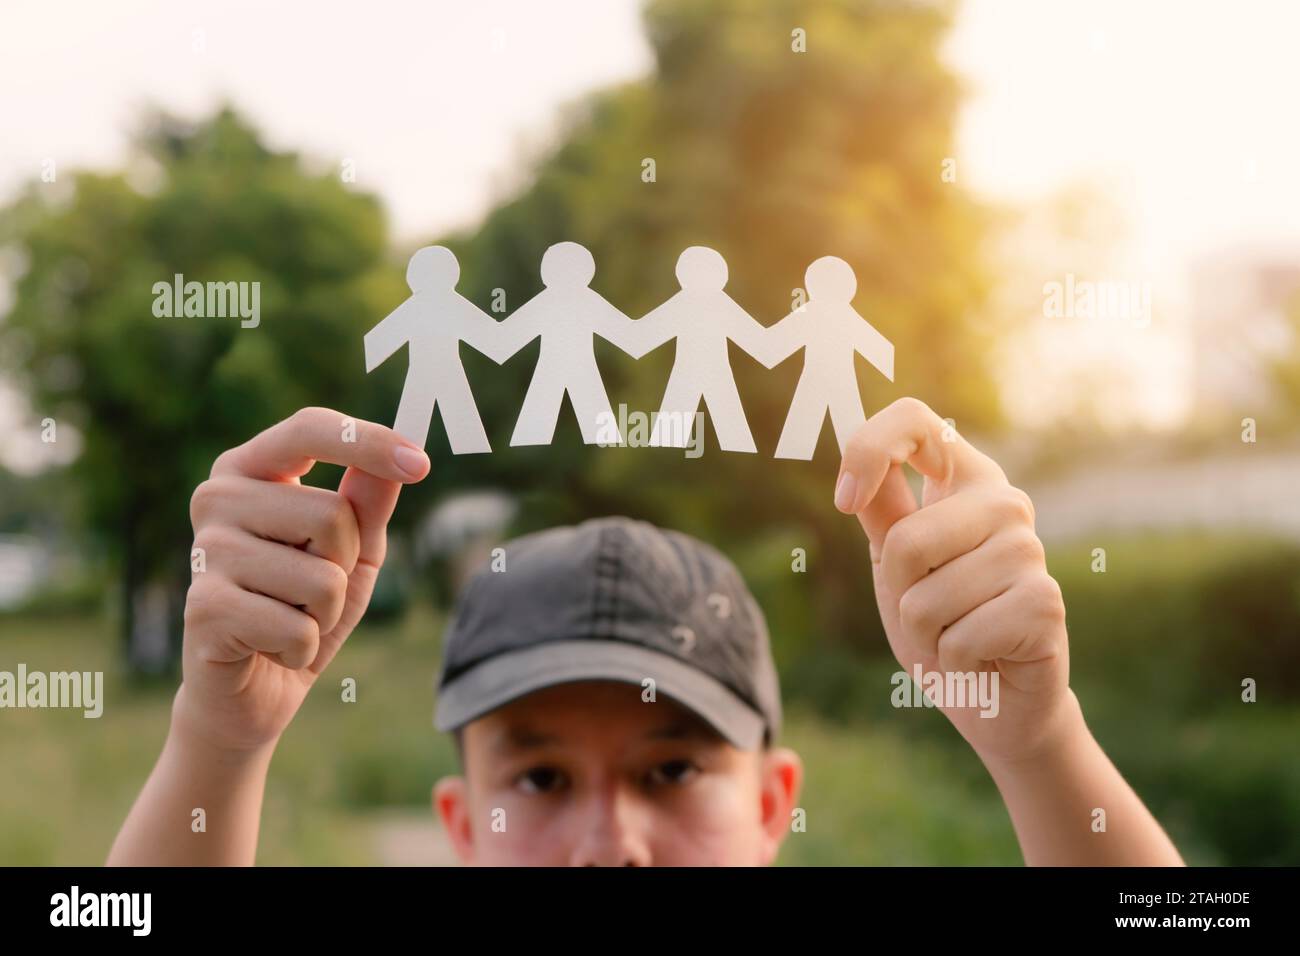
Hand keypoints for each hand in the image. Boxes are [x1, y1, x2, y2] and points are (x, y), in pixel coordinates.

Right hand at [175, 407, 429, 754]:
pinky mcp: (204, 607)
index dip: (367, 442)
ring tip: (288, 619)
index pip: (308, 430)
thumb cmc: (304, 607)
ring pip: (322, 578)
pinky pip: (298, 627)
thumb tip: (396, 462)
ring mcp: (205, 551)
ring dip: (325, 613)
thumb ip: (369, 504)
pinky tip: (270, 649)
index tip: (419, 464)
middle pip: (332, 515)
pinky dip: (303, 648)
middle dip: (345, 565)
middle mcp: (216, 497)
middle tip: (309, 590)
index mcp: (249, 469)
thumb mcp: (352, 552)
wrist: (251, 689)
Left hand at [834, 397, 1071, 763]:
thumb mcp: (895, 563)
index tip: (845, 501)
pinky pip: (957, 637)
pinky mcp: (1044, 602)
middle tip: (931, 613)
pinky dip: (953, 661)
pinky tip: (983, 659)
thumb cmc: (941, 624)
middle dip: (900, 592)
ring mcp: (1029, 550)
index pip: (916, 419)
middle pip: (906, 538)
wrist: (992, 701)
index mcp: (966, 481)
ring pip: (924, 597)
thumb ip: (882, 509)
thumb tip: (855, 460)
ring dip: (927, 634)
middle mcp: (1005, 503)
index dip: (868, 450)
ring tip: (959, 636)